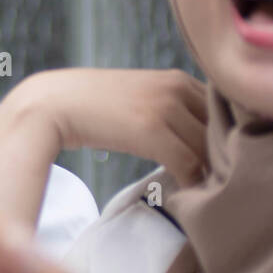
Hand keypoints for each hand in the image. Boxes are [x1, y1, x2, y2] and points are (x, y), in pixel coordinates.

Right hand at [14, 68, 207, 186]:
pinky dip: (190, 182)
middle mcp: (177, 87)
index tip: (217, 163)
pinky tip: (181, 193)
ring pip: (209, 148)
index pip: (222, 112)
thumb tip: (187, 139)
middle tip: (215, 183)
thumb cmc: (87, 106)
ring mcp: (165, 106)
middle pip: (222, 130)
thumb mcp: (134, 97)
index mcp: (176, 78)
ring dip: (209, 173)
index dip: (224, 140)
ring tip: (201, 192)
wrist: (49, 104)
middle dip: (222, 157)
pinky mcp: (151, 129)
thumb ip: (164, 109)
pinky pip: (188, 163)